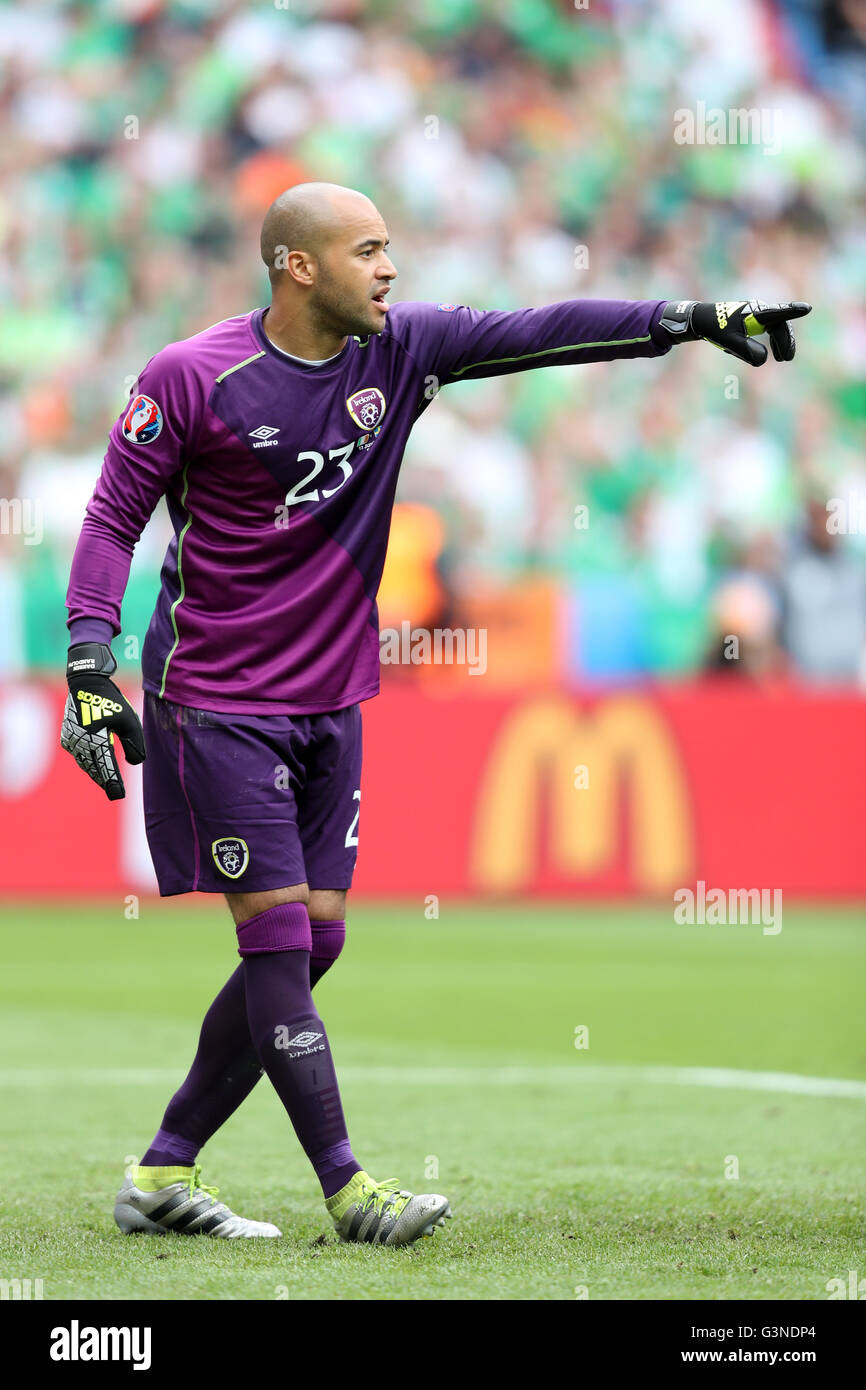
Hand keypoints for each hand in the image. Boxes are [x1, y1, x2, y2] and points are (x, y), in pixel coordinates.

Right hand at [61, 643, 145, 800]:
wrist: (86, 682)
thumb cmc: (111, 700)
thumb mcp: (129, 721)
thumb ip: (134, 744)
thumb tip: (135, 762)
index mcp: (94, 739)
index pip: (105, 766)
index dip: (112, 782)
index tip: (118, 795)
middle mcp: (79, 742)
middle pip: (93, 768)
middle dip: (104, 780)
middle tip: (114, 792)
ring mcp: (71, 740)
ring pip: (84, 762)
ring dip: (96, 772)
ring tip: (106, 782)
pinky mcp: (67, 736)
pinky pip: (79, 754)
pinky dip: (87, 761)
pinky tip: (94, 766)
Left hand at [658, 299, 811, 365]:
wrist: (702, 320)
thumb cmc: (715, 329)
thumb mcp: (730, 343)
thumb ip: (747, 351)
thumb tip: (763, 360)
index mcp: (755, 313)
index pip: (778, 313)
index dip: (792, 312)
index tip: (807, 308)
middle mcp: (759, 311)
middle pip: (780, 324)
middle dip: (785, 341)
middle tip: (786, 359)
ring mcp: (757, 314)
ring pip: (776, 327)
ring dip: (781, 342)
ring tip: (783, 358)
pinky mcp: (753, 319)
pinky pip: (769, 329)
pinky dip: (774, 341)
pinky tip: (774, 354)